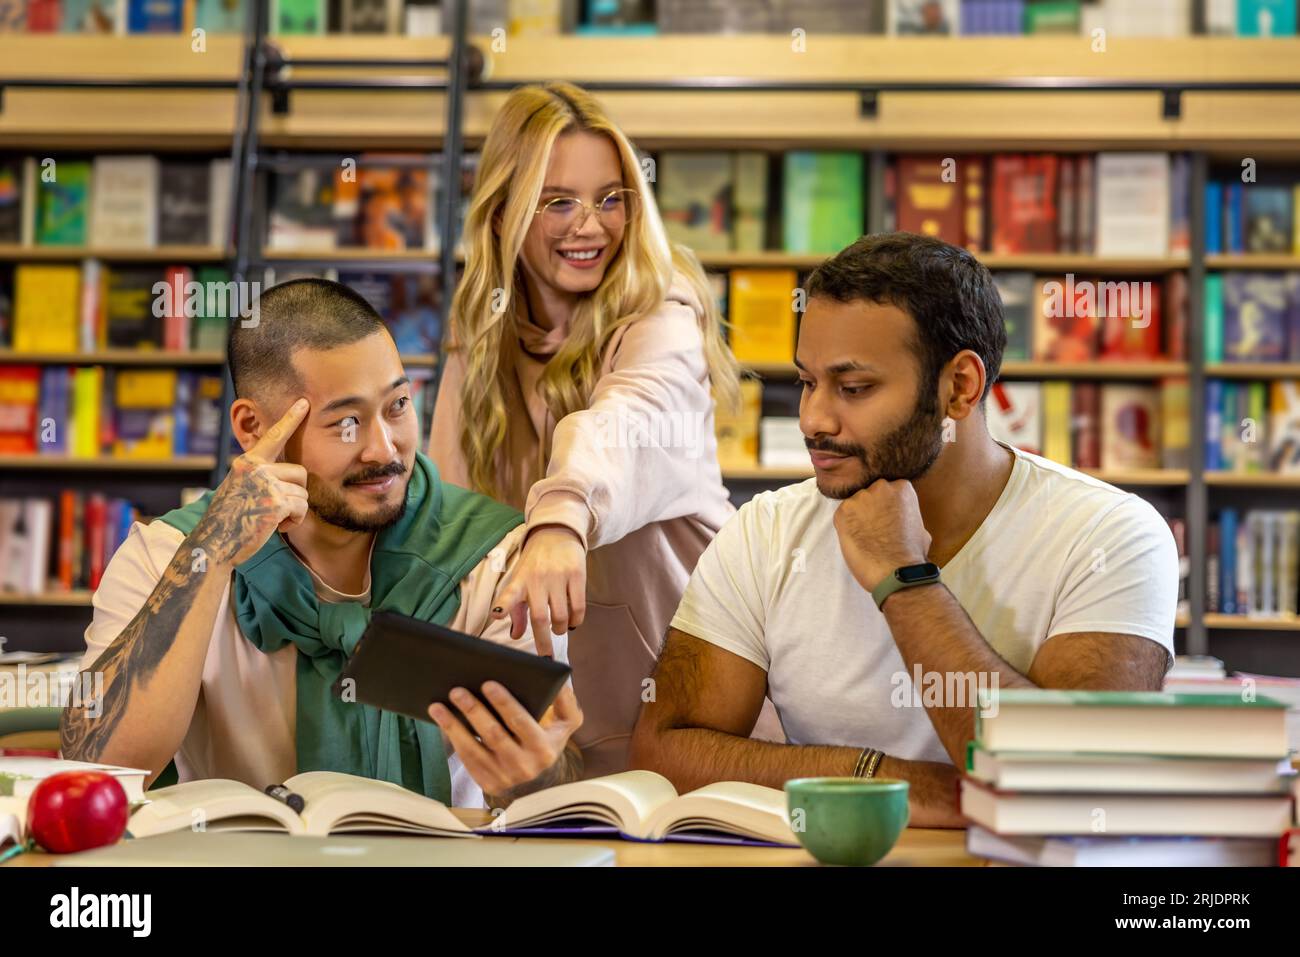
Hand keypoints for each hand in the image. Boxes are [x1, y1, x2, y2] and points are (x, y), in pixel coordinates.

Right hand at [197, 398, 310, 566]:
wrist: (213, 544)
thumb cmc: (229, 520)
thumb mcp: (239, 488)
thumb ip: (259, 476)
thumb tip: (287, 475)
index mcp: (247, 463)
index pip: (273, 436)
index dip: (291, 418)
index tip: (305, 402)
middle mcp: (256, 469)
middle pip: (300, 473)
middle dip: (296, 493)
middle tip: (276, 510)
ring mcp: (266, 484)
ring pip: (303, 493)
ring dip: (294, 511)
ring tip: (272, 520)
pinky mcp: (275, 503)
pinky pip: (301, 508)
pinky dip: (294, 521)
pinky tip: (277, 528)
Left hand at [428, 683, 582, 796]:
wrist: (539, 778)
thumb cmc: (548, 738)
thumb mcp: (566, 723)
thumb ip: (566, 701)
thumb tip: (559, 682)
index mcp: (544, 748)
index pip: (521, 722)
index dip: (504, 702)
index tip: (487, 683)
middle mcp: (525, 766)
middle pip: (493, 734)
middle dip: (474, 710)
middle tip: (457, 690)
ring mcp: (504, 777)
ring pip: (474, 749)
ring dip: (453, 726)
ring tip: (438, 705)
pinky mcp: (488, 783)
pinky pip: (466, 759)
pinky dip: (452, 739)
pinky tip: (441, 721)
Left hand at [490, 525, 586, 655]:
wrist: (556, 533)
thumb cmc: (534, 564)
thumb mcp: (521, 581)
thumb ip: (517, 610)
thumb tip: (515, 636)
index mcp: (519, 581)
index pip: (509, 594)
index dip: (504, 606)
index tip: (497, 615)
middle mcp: (537, 579)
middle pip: (540, 618)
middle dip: (543, 642)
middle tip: (546, 656)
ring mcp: (558, 576)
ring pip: (561, 615)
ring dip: (560, 629)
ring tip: (558, 629)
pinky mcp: (576, 574)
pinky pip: (578, 607)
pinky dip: (576, 620)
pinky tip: (572, 622)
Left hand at [832, 479, 931, 593]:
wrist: (895, 572)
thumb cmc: (911, 553)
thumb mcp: (919, 525)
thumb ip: (905, 512)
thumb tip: (900, 515)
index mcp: (902, 487)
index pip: (888, 489)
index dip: (885, 504)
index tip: (886, 516)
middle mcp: (880, 487)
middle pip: (870, 492)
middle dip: (871, 507)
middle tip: (875, 526)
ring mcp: (860, 497)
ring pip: (855, 503)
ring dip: (857, 516)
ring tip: (866, 536)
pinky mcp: (843, 511)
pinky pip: (842, 515)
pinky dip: (846, 526)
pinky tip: (857, 540)